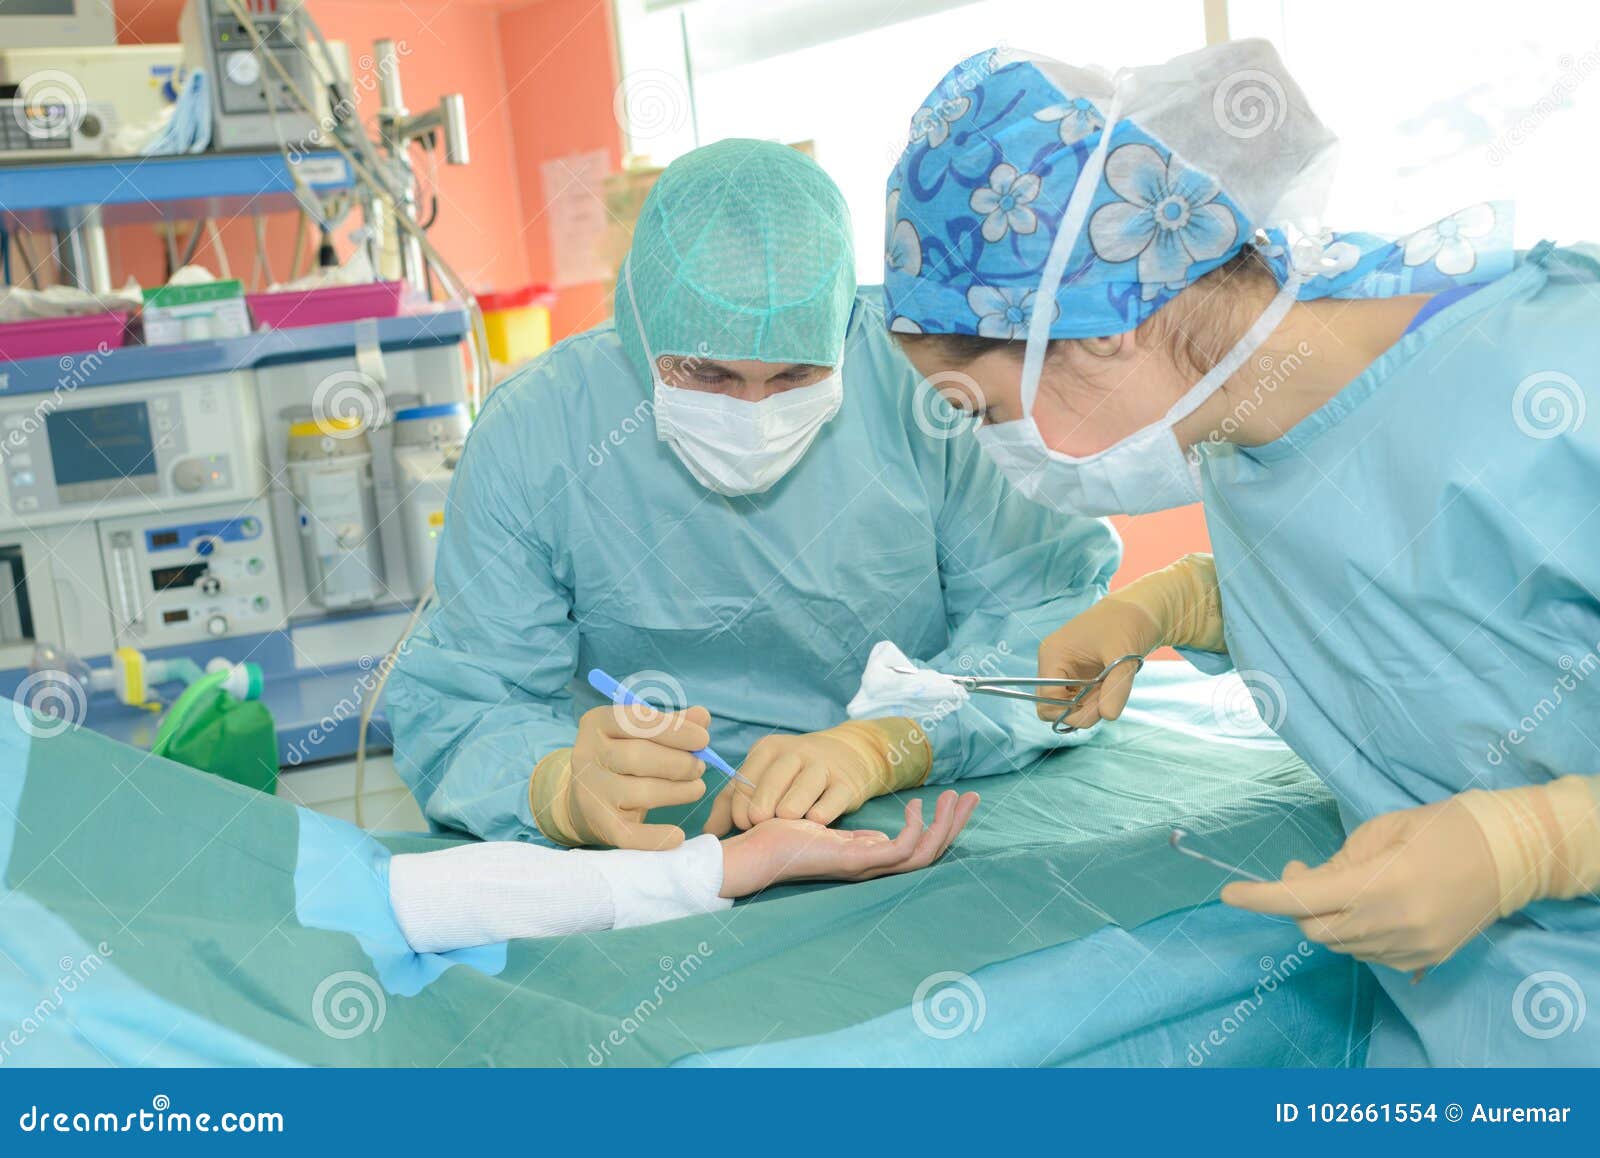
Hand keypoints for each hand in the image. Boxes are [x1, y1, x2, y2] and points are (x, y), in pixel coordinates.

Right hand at [531, 704, 712, 849]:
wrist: (586, 798)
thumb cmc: (624, 757)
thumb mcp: (642, 734)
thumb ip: (673, 723)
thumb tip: (703, 717)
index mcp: (598, 723)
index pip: (636, 721)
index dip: (675, 730)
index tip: (703, 739)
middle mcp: (587, 754)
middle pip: (638, 756)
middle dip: (679, 763)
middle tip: (700, 767)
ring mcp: (590, 791)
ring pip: (639, 792)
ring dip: (677, 791)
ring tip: (696, 788)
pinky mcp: (599, 823)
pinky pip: (629, 834)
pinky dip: (655, 838)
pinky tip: (678, 836)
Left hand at [702, 718, 928, 834]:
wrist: (850, 753)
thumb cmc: (796, 772)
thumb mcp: (763, 776)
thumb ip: (732, 802)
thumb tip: (709, 833)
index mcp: (768, 750)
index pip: (743, 781)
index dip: (739, 810)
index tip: (744, 825)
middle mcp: (794, 754)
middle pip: (768, 791)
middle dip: (762, 816)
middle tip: (765, 827)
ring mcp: (822, 768)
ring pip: (796, 801)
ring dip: (788, 819)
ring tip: (788, 825)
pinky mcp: (846, 785)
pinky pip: (828, 807)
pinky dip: (817, 820)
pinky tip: (813, 824)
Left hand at [718, 789, 979, 896]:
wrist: (757, 851)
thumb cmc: (785, 838)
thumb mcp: (832, 833)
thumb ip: (859, 838)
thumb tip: (881, 835)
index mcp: (870, 861)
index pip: (918, 849)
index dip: (941, 827)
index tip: (951, 799)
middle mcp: (873, 868)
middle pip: (930, 854)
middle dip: (954, 825)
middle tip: (973, 798)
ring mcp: (866, 868)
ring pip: (923, 855)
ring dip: (945, 827)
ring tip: (955, 797)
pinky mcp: (855, 862)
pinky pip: (900, 850)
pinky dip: (915, 829)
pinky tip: (917, 806)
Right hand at [1037, 554, 1223, 728]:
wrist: (1139, 611)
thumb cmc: (1127, 624)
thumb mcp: (1124, 656)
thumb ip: (1116, 688)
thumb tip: (1108, 716)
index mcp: (1053, 655)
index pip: (1047, 699)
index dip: (1071, 712)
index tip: (1101, 709)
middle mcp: (1052, 663)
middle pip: (1051, 706)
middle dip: (1078, 712)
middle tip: (1107, 703)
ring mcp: (1063, 669)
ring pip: (1065, 705)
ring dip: (1088, 708)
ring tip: (1112, 691)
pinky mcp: (1076, 674)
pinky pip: (1076, 699)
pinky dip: (1092, 702)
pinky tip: (1109, 688)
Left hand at [1221, 796, 1501, 972]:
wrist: (1513, 856)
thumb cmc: (1446, 827)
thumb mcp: (1383, 830)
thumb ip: (1337, 861)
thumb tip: (1304, 884)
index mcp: (1382, 884)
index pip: (1303, 900)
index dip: (1260, 898)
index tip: (1229, 893)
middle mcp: (1393, 924)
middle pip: (1314, 929)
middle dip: (1295, 904)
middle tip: (1301, 872)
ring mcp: (1410, 948)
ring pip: (1339, 944)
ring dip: (1325, 918)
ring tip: (1340, 885)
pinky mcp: (1423, 960)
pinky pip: (1366, 954)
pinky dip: (1352, 933)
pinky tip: (1366, 907)